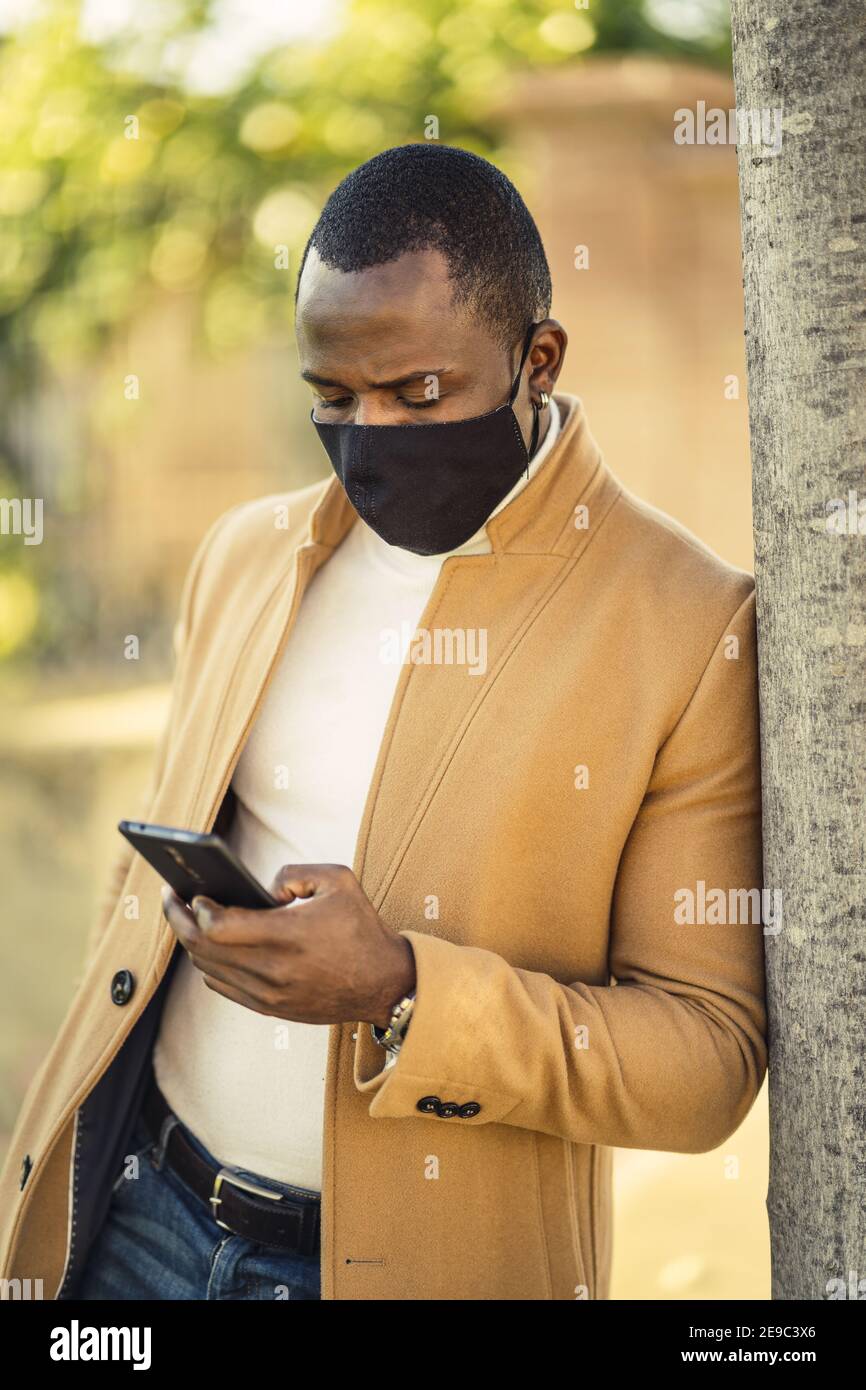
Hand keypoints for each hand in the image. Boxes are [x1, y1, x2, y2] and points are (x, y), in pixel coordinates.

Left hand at [160, 864, 415, 1028]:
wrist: (384, 983)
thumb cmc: (361, 927)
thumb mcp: (337, 880)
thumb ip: (292, 872)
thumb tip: (260, 889)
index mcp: (289, 935)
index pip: (219, 927)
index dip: (198, 909)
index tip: (192, 892)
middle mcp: (274, 970)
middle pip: (203, 949)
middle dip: (180, 920)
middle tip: (171, 899)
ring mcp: (270, 994)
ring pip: (209, 970)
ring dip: (192, 944)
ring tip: (186, 920)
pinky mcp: (270, 1009)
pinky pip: (223, 988)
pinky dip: (209, 966)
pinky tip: (208, 946)